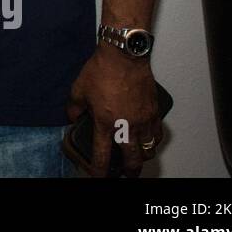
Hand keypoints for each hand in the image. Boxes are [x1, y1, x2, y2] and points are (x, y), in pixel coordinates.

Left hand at [67, 45, 161, 176]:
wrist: (124, 55)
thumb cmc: (101, 70)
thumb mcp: (78, 89)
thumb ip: (73, 108)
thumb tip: (73, 118)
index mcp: (105, 123)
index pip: (102, 156)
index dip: (99, 171)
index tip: (98, 176)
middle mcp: (126, 126)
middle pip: (132, 160)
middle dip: (129, 172)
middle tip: (126, 174)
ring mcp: (143, 120)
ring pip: (148, 150)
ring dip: (142, 157)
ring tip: (137, 157)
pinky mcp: (155, 112)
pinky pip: (158, 134)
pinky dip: (154, 141)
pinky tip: (149, 139)